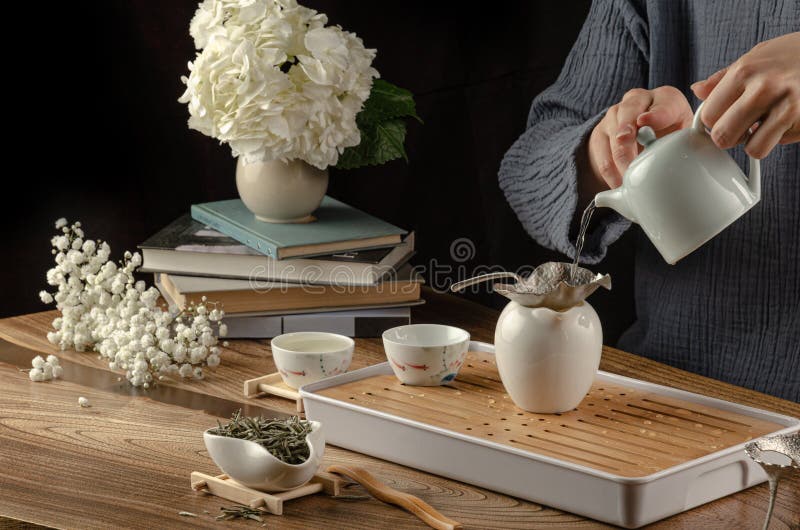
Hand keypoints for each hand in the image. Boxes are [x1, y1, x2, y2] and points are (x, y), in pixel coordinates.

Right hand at [587, 86, 692, 189]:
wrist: (643, 135)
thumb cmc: (671, 137)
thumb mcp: (686, 135)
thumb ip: (698, 139)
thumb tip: (712, 147)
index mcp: (665, 98)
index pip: (662, 104)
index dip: (655, 115)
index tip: (645, 123)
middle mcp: (638, 100)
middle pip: (628, 112)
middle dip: (626, 133)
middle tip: (628, 155)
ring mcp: (615, 115)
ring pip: (612, 134)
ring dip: (619, 160)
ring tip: (626, 180)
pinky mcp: (600, 132)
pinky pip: (601, 153)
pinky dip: (609, 171)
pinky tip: (617, 184)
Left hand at [692, 32, 799, 158]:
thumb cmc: (793, 56)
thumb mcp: (756, 56)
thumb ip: (723, 77)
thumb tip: (697, 90)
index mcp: (745, 71)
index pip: (707, 115)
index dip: (713, 121)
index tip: (722, 118)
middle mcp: (764, 88)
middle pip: (723, 137)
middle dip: (729, 137)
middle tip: (740, 127)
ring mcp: (788, 107)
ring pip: (752, 149)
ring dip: (756, 142)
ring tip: (764, 125)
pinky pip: (779, 145)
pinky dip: (780, 138)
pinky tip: (786, 120)